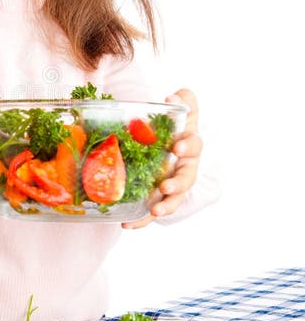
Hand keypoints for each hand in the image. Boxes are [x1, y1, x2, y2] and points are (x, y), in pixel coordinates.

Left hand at [122, 88, 202, 229]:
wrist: (165, 144)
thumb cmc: (173, 128)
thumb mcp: (179, 111)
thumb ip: (183, 100)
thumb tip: (174, 95)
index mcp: (188, 145)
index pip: (194, 144)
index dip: (187, 145)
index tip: (176, 147)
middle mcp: (184, 168)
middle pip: (187, 178)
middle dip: (178, 183)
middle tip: (166, 185)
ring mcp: (172, 186)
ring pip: (174, 199)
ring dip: (166, 206)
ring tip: (155, 210)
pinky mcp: (158, 198)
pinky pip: (151, 212)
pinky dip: (142, 221)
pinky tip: (127, 224)